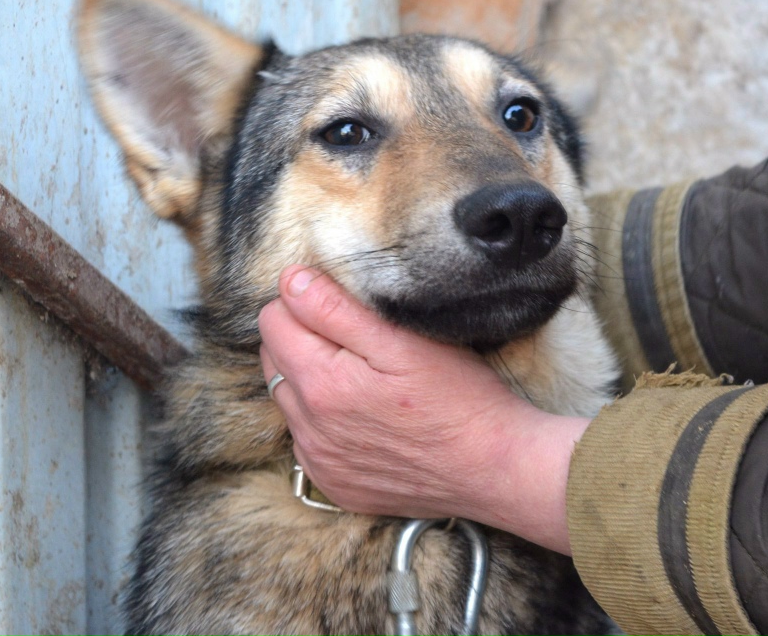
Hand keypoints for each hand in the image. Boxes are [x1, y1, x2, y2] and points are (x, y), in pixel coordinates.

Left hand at [258, 265, 588, 553]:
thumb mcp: (402, 340)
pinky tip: (367, 418)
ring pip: (288, 401)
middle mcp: (308, 429)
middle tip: (356, 339)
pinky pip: (309, 441)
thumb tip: (289, 282)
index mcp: (320, 384)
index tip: (343, 305)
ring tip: (362, 378)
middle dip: (302, 339)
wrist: (495, 469)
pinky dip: (326, 423)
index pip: (273, 320)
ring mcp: (319, 463)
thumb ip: (336, 309)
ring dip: (310, 382)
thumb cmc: (459, 398)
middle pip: (274, 360)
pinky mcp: (335, 485)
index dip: (304, 301)